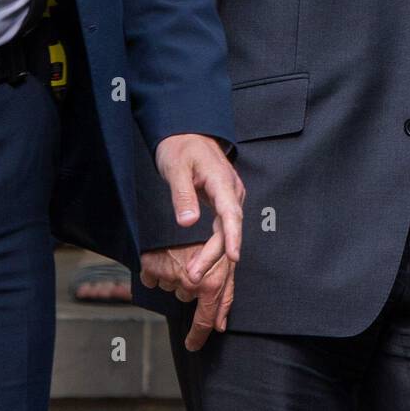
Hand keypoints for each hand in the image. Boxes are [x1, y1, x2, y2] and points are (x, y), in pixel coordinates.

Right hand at [140, 245, 234, 349]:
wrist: (185, 207)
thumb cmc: (206, 237)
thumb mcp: (224, 262)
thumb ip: (224, 295)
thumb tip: (220, 327)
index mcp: (213, 283)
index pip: (206, 319)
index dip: (199, 335)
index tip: (192, 346)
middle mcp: (192, 282)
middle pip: (187, 297)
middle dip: (189, 284)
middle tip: (190, 261)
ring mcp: (171, 276)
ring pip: (171, 287)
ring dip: (174, 275)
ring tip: (177, 253)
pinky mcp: (152, 268)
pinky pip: (151, 280)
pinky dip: (155, 272)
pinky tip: (162, 256)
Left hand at [154, 132, 243, 282]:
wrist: (187, 134)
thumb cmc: (181, 148)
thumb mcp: (176, 167)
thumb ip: (183, 195)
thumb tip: (188, 222)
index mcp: (222, 181)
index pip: (231, 213)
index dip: (233, 236)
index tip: (233, 257)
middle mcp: (232, 191)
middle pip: (229, 227)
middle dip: (214, 255)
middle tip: (194, 276)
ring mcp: (230, 197)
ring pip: (227, 230)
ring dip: (215, 254)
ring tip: (196, 275)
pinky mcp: (224, 203)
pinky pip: (224, 227)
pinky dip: (216, 246)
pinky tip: (206, 262)